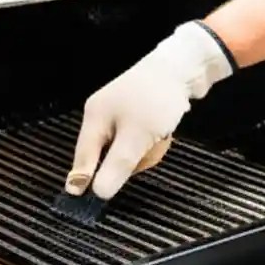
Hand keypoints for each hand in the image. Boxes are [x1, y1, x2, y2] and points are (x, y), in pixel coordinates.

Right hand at [64, 21, 235, 200]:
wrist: (186, 66)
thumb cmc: (157, 99)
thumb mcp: (137, 137)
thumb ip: (116, 166)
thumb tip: (97, 192)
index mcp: (95, 118)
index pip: (83, 158)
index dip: (82, 179)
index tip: (77, 198)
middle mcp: (103, 115)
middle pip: (108, 156)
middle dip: (132, 160)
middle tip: (149, 148)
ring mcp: (121, 113)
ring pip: (128, 150)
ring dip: (147, 151)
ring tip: (161, 136)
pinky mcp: (138, 113)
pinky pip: (140, 139)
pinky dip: (153, 140)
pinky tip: (164, 130)